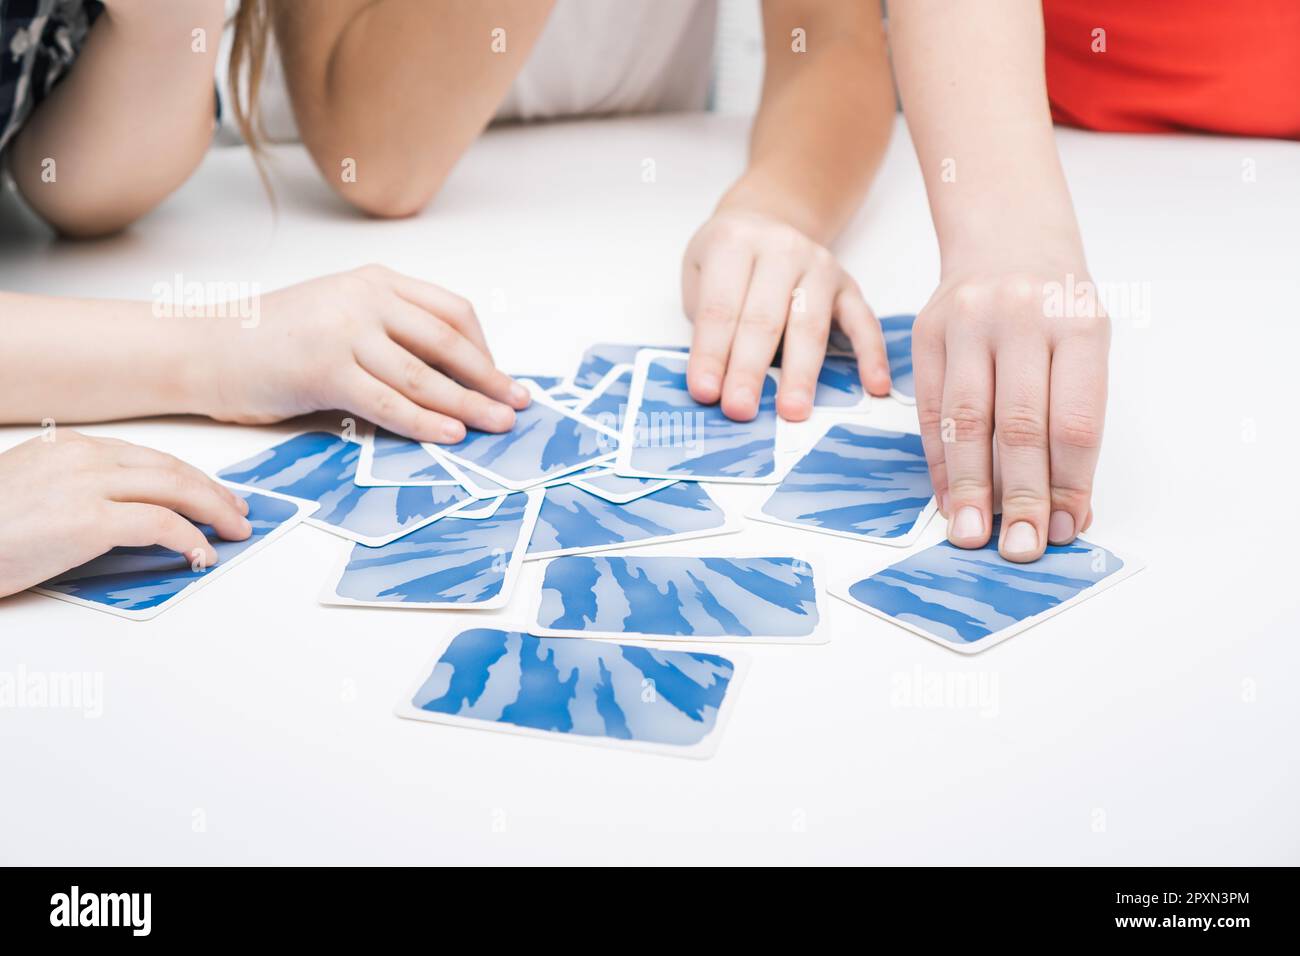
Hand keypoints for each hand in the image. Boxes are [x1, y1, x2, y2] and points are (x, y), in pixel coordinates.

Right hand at [0, 432, 250, 598]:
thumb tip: (123, 516)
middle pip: (170, 469)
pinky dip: (190, 538)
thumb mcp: (32, 495)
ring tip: (233, 532)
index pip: (148, 458)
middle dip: (212, 492)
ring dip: (213, 512)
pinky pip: (161, 524)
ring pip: (175, 489)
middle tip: (237, 512)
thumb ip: (76, 493)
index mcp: (68, 447)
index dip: (188, 477)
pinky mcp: (89, 520)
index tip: (213, 493)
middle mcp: (82, 457)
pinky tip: (202, 553)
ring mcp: (87, 485)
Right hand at [200, 265, 529, 442]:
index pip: (450, 311)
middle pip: (448, 341)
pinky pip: (390, 402)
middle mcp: (365, 298)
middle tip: (519, 403)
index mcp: (375, 280)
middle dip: (490, 377)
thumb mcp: (339, 315)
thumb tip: (448, 376)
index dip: (482, 348)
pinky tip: (452, 434)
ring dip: (470, 403)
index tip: (498, 377)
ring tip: (499, 424)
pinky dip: (426, 421)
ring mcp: (344, 331)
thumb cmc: (271, 340)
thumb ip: (388, 332)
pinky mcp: (325, 369)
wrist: (203, 348)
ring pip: (424, 375)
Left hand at [681, 208, 889, 421]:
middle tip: (741, 410)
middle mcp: (781, 249)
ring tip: (792, 411)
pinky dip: (871, 354)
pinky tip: (874, 385)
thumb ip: (706, 323)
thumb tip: (714, 384)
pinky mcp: (848, 286)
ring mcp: (819, 266)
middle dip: (749, 370)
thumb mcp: (699, 277)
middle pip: (763, 319)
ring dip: (801, 374)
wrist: (766, 221)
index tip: (705, 393)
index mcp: (734, 244)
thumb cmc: (727, 263)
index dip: (711, 354)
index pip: (720, 309)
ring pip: (809, 326)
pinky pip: (864, 321)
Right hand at [913, 269, 1108, 561]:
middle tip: (1019, 547)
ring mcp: (965, 323)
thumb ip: (1074, 418)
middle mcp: (1019, 319)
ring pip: (966, 420)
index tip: (1064, 529)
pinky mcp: (924, 333)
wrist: (1005, 237)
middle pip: (1020, 425)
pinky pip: (930, 409)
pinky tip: (947, 496)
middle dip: (1020, 495)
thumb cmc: (1054, 305)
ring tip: (972, 533)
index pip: (1074, 420)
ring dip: (969, 486)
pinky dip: (939, 460)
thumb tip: (1063, 508)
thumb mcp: (1085, 343)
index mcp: (1076, 323)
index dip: (1069, 483)